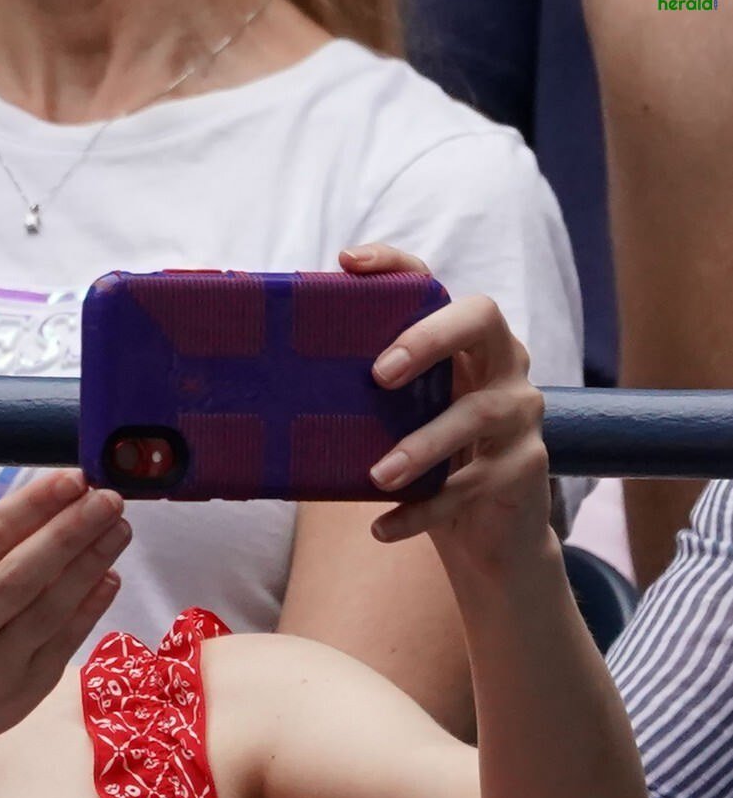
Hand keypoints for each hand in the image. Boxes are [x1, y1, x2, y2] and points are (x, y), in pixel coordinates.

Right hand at [0, 470, 128, 763]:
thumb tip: (48, 509)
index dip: (36, 504)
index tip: (74, 477)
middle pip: (24, 571)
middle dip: (73, 530)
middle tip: (110, 498)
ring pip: (50, 607)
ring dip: (91, 564)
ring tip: (119, 529)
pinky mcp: (22, 692)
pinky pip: (64, 642)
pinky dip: (90, 607)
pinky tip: (109, 578)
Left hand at [340, 243, 552, 573]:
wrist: (489, 534)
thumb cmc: (430, 463)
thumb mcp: (400, 422)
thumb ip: (366, 397)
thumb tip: (274, 388)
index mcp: (465, 344)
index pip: (435, 285)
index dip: (395, 265)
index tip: (346, 263)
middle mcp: (502, 366)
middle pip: (481, 319)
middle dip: (428, 338)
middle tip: (379, 374)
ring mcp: (519, 416)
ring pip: (475, 414)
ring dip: (422, 445)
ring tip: (378, 475)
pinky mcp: (523, 470)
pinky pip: (469, 486)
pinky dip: (422, 510)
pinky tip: (382, 527)